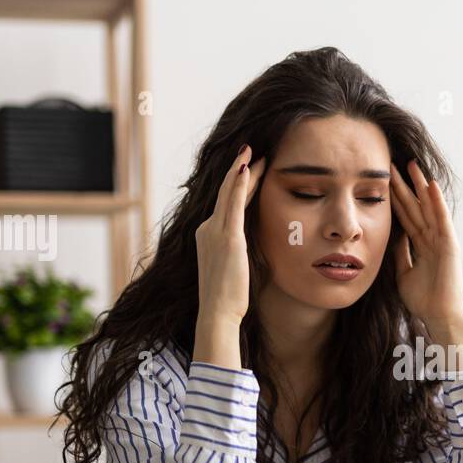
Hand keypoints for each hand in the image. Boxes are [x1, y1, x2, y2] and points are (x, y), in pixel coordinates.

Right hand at [195, 144, 265, 322]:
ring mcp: (215, 232)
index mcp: (208, 235)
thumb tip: (248, 247)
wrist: (217, 312)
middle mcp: (207, 229)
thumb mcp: (233, 267)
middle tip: (252, 149)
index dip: (239, 184)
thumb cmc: (228, 297)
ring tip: (255, 152)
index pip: (228, 203)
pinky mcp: (228, 239)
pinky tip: (247, 168)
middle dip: (241, 169)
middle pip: (228, 192)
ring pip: (231, 193)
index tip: (250, 167)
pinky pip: (234, 205)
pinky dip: (240, 185)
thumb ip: (238, 250)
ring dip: (243, 170)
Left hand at [390, 158, 462, 363]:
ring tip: (410, 165)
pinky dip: (436, 201)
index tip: (383, 182)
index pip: (406, 217)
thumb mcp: (403, 273)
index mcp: (421, 246)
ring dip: (419, 186)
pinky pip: (441, 218)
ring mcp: (442, 240)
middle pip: (415, 207)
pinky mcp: (450, 243)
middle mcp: (432, 239)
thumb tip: (392, 238)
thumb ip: (400, 254)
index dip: (395, 199)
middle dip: (403, 187)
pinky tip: (430, 184)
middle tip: (392, 165)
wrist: (439, 316)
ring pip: (427, 207)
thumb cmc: (423, 301)